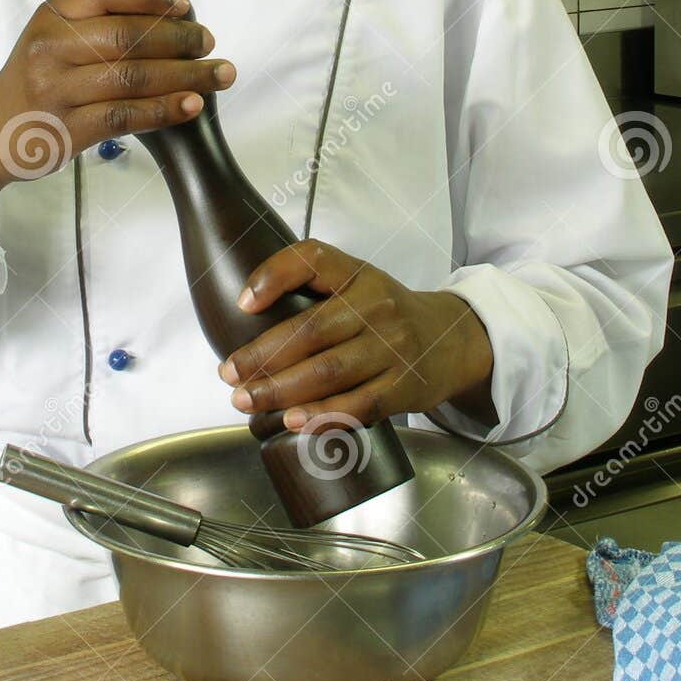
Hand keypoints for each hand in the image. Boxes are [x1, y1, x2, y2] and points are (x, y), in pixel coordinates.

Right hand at [0, 0, 234, 213]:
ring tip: (219, 75)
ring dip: (185, 75)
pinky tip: (191, 105)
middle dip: (179, 37)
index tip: (184, 3)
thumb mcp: (47, 32)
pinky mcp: (68, 128)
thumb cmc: (32, 78)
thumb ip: (87, 8)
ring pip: (133, 76)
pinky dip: (164, 109)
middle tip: (209, 41)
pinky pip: (126, 116)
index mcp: (50, 16)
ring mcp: (57, 89)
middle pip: (127, 35)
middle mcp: (50, 48)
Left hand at [217, 239, 496, 431]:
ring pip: (329, 371)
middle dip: (262, 356)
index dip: (274, 275)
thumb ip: (311, 287)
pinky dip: (321, 415)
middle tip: (229, 373)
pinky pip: (358, 403)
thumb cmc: (386, 312)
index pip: (314, 259)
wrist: (451, 339)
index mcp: (358, 274)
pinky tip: (293, 421)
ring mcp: (393, 348)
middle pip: (311, 331)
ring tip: (247, 400)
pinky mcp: (403, 387)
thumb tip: (243, 312)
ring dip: (281, 390)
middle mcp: (377, 306)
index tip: (242, 302)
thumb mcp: (357, 282)